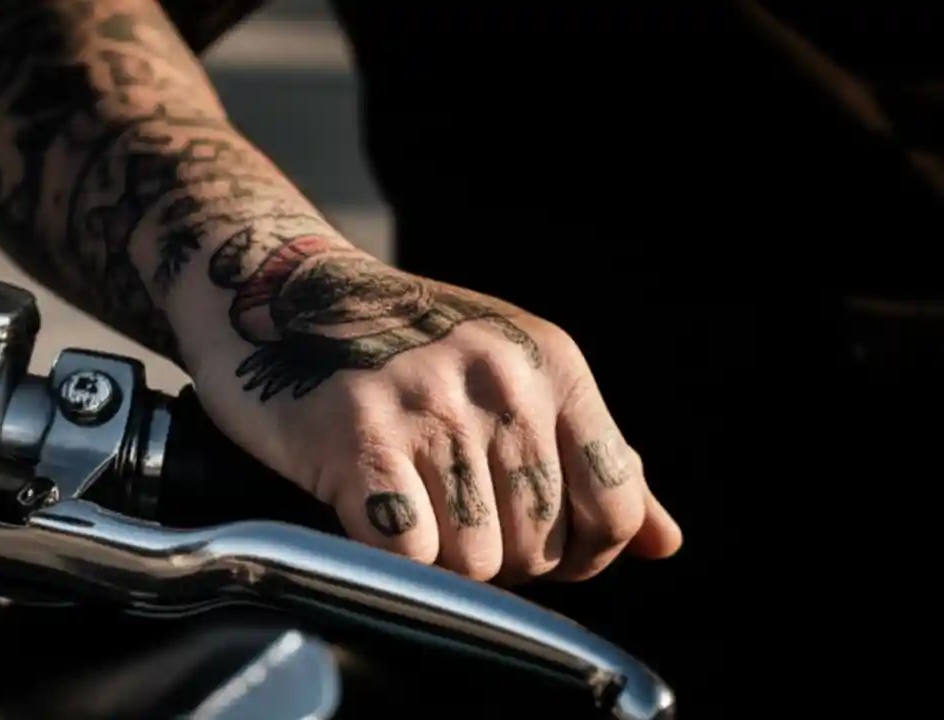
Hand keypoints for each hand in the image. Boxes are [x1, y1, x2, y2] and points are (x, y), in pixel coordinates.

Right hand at [180, 234, 682, 582]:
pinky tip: (368, 512)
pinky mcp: (360, 439)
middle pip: (543, 548)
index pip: (617, 504)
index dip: (585, 552)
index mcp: (550, 364)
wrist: (278, 292)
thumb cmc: (398, 346)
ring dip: (439, 561)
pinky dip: (391, 557)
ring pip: (477, 564)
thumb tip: (666, 544)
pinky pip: (411, 556)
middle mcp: (501, 380)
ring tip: (405, 509)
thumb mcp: (509, 377)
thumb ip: (590, 459)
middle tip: (448, 518)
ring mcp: (429, 406)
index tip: (538, 546)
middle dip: (502, 559)